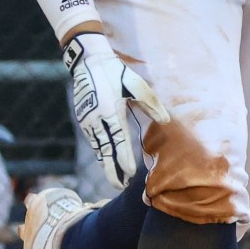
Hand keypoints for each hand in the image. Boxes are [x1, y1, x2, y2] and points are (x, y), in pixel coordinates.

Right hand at [65, 30, 169, 186]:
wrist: (88, 62)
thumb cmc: (115, 72)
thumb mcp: (136, 85)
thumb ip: (151, 104)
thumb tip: (167, 121)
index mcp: (111, 114)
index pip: (118, 144)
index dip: (124, 162)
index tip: (131, 176)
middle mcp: (96, 121)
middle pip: (105, 152)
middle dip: (112, 171)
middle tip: (119, 186)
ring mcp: (87, 120)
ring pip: (98, 147)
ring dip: (106, 162)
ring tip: (116, 176)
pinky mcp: (82, 117)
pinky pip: (93, 139)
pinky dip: (100, 150)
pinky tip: (106, 157)